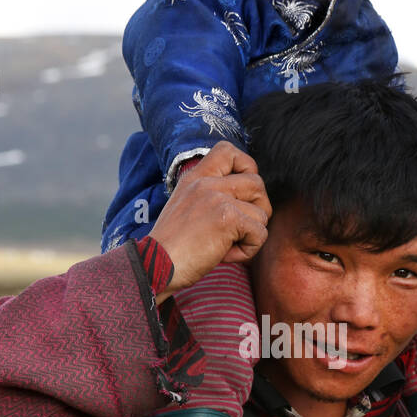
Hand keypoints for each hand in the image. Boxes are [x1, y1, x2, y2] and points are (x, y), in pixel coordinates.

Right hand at [150, 142, 271, 301]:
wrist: (155, 266)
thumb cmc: (171, 248)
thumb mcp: (186, 208)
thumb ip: (210, 196)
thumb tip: (248, 202)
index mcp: (195, 178)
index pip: (228, 150)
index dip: (246, 167)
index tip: (242, 191)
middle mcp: (207, 183)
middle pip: (257, 183)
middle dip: (258, 209)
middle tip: (239, 229)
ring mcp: (218, 198)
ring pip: (262, 213)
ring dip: (250, 235)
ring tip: (225, 246)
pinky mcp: (228, 219)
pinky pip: (260, 233)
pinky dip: (248, 251)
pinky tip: (225, 256)